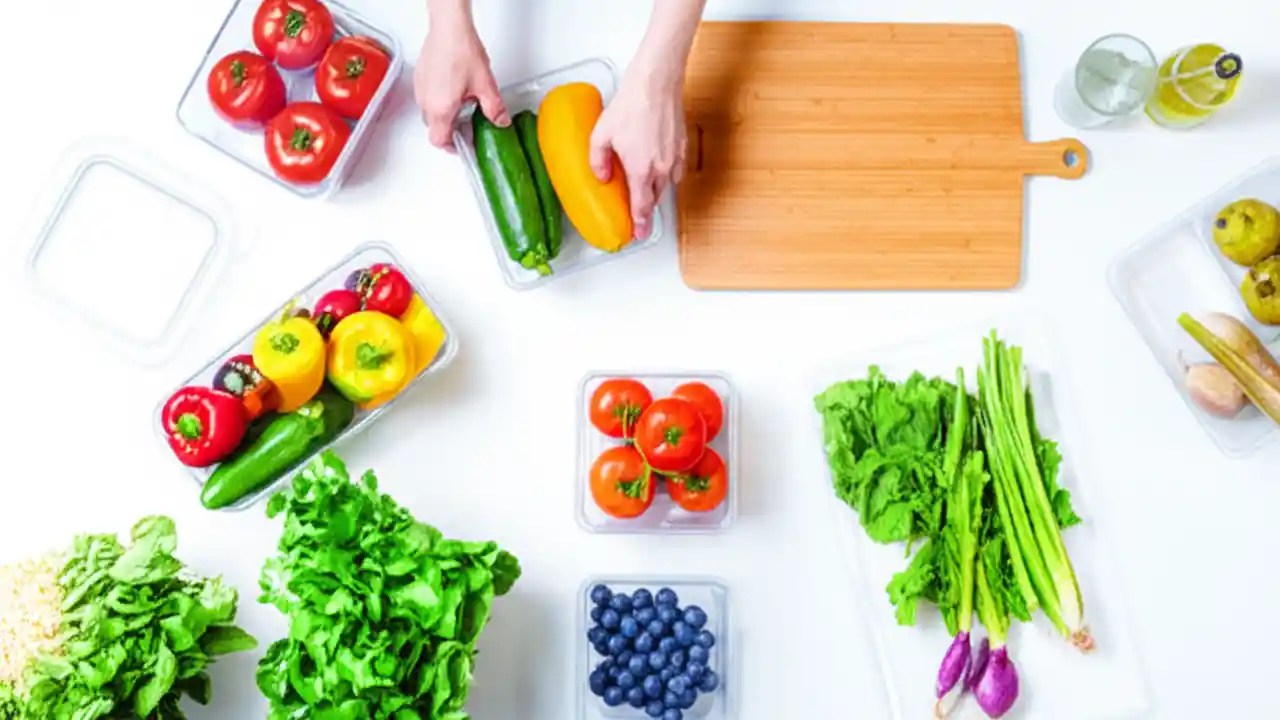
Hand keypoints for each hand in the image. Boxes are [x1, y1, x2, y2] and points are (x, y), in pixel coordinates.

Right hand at [414, 12, 507, 150]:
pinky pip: (426, 96)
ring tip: (463, 101)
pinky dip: (438, 98)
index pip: (440, 141)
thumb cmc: (461, 51)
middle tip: (467, 123)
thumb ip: (495, 109)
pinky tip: (454, 87)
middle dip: (450, 129)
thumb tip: (500, 121)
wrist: (449, 28)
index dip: (452, 148)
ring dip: (444, 113)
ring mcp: (420, 89)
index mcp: (441, 109)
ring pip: (430, 112)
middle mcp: (426, 101)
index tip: (463, 145)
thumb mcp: (486, 85)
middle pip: (434, 128)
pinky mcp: (419, 77)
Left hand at [589, 57, 686, 239]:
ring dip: (656, 190)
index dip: (640, 223)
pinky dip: (667, 175)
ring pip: (667, 184)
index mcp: (640, 169)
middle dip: (647, 207)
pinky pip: (676, 170)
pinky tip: (658, 167)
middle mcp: (661, 168)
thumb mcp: (602, 133)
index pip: (641, 205)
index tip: (639, 234)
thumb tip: (601, 177)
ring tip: (645, 188)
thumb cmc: (631, 104)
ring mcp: (675, 158)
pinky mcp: (683, 146)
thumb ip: (598, 160)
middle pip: (655, 197)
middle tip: (639, 214)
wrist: (657, 82)